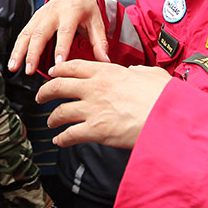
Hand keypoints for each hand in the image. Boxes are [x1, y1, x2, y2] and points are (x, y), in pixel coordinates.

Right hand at [8, 0, 108, 75]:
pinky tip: (13, 61)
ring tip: (14, 67)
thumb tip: (104, 61)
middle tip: (31, 69)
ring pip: (27, 33)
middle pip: (41, 33)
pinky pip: (23, 33)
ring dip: (19, 51)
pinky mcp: (34, 19)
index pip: (65, 31)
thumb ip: (100, 42)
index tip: (58, 63)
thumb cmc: (85, 8)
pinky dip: (17, 48)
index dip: (61, 48)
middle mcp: (53, 12)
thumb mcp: (97, 21)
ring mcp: (41, 15)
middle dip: (34, 53)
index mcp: (71, 11)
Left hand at [37, 60, 171, 148]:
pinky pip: (70, 134)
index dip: (59, 70)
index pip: (73, 67)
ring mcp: (92, 109)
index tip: (53, 73)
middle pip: (58, 87)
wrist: (166, 117)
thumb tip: (134, 71)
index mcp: (107, 72)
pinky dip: (62, 138)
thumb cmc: (162, 96)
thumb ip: (138, 71)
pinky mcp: (95, 130)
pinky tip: (60, 141)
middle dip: (45, 92)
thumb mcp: (150, 74)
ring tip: (51, 122)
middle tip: (41, 96)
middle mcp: (94, 88)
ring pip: (60, 112)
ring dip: (52, 118)